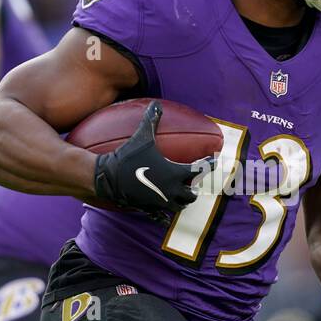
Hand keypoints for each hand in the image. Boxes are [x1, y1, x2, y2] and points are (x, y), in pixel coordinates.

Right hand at [92, 101, 211, 221]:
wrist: (108, 177)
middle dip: (193, 189)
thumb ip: (151, 120)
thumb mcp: (142, 136)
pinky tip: (164, 214)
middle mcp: (171, 190)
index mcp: (174, 173)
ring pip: (178, 206)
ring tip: (181, 195)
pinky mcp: (148, 209)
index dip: (207, 165)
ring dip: (182, 201)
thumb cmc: (127, 156)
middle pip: (191, 194)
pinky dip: (164, 215)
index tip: (212, 161)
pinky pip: (161, 216)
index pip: (199, 171)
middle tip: (192, 183)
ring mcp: (160, 202)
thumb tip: (156, 103)